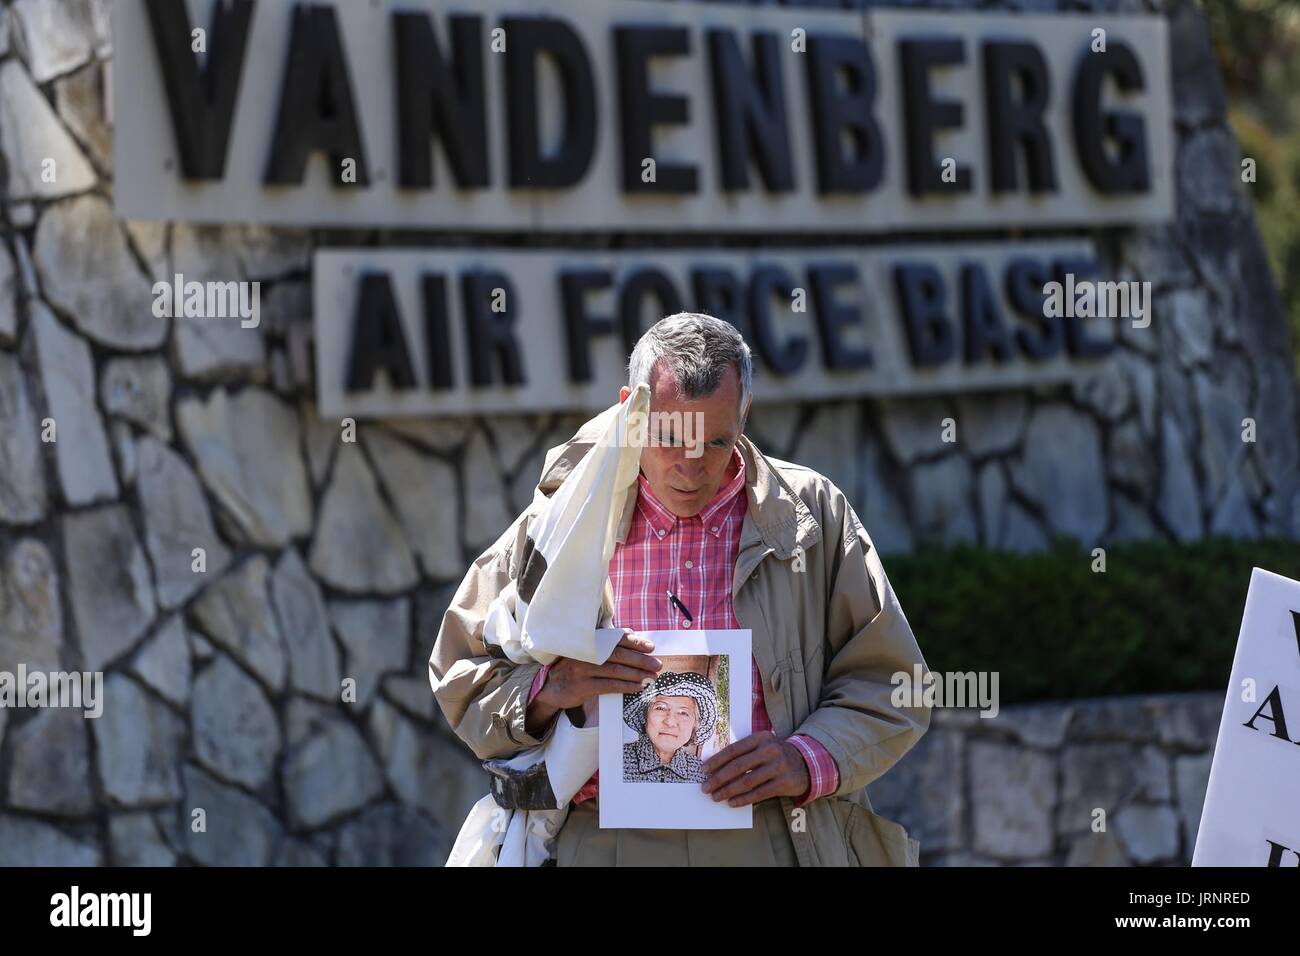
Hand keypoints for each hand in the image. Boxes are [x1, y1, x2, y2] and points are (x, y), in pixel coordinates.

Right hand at [525, 632, 659, 733]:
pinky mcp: (583, 687)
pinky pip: (609, 686)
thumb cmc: (573, 667)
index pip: (615, 639)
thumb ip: (606, 643)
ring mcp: (584, 670)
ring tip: (651, 678)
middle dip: (641, 660)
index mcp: (589, 642)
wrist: (549, 687)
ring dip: (637, 674)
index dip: (634, 642)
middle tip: (657, 664)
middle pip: (619, 654)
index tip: (650, 647)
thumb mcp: (586, 652)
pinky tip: (638, 687)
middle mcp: (586, 653)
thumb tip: (631, 634)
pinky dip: (626, 686)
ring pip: (616, 671)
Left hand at [700, 731, 809, 806]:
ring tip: (716, 797)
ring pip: (747, 781)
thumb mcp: (762, 746)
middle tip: (706, 787)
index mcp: (761, 738)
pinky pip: (759, 793)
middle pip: (738, 766)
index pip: (733, 749)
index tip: (704, 770)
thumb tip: (715, 768)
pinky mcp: (784, 783)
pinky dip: (743, 799)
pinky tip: (732, 803)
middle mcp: (770, 750)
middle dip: (718, 778)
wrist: (806, 764)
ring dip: (728, 791)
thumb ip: (743, 753)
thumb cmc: (775, 755)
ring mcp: (778, 766)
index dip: (717, 761)